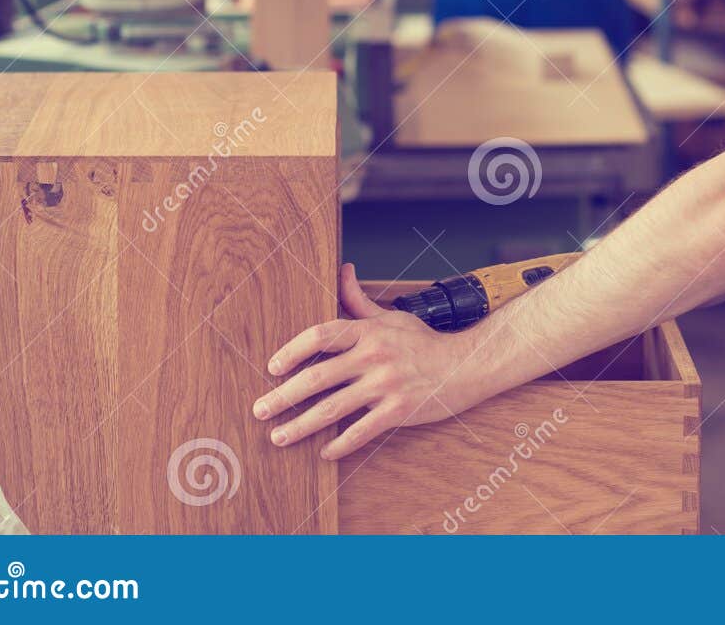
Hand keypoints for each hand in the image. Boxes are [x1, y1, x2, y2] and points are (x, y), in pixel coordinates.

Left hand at [253, 263, 487, 459]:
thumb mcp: (390, 317)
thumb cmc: (423, 342)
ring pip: (333, 408)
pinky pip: (361, 431)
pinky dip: (339, 444)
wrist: (464, 365)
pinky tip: (323, 453)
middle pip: (317, 376)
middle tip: (260, 410)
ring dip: (301, 426)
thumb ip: (358, 301)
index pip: (320, 335)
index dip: (291, 351)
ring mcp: (386, 385)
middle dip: (283, 396)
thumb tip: (342, 270)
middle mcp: (374, 356)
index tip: (272, 368)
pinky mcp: (398, 411)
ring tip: (278, 437)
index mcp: (368, 332)